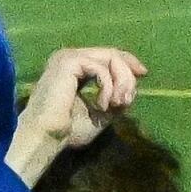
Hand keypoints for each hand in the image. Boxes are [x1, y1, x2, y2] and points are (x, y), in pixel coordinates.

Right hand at [7, 46, 146, 182]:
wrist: (47, 137)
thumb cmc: (67, 129)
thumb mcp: (101, 113)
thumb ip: (116, 98)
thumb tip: (131, 91)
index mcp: (74, 67)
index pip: (106, 56)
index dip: (127, 62)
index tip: (143, 73)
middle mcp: (70, 57)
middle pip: (112, 54)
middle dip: (127, 76)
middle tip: (127, 100)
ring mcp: (68, 57)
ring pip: (110, 58)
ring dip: (121, 82)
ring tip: (118, 104)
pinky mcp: (69, 61)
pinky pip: (101, 68)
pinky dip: (108, 87)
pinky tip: (103, 105)